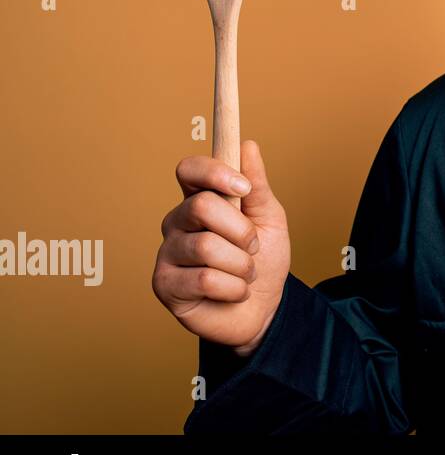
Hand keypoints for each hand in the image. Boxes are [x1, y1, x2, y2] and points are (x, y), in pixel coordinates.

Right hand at [151, 139, 290, 356]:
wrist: (264, 308)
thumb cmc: (263, 260)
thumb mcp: (269, 218)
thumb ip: (257, 185)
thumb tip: (248, 145)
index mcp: (200, 199)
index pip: (189, 169)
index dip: (214, 172)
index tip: (243, 187)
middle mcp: (177, 222)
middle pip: (201, 206)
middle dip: (241, 230)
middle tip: (252, 247)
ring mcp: (167, 253)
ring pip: (207, 247)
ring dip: (241, 264)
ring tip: (244, 273)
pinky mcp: (164, 285)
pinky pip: (205, 279)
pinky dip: (233, 288)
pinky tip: (232, 292)